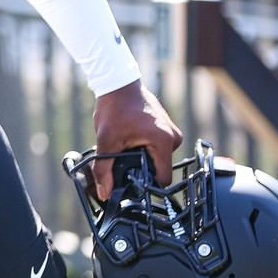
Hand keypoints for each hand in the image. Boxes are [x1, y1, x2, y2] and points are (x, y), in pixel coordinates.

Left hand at [92, 81, 182, 199]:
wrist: (118, 83)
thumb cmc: (114, 108)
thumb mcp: (106, 140)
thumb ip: (104, 169)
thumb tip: (104, 194)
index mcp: (164, 142)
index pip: (162, 179)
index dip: (146, 186)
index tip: (130, 186)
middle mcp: (173, 138)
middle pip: (159, 169)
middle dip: (141, 171)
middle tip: (121, 165)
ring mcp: (171, 132)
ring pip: (157, 159)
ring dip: (141, 159)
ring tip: (124, 149)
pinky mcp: (165, 129)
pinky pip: (156, 148)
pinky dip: (143, 149)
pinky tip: (129, 143)